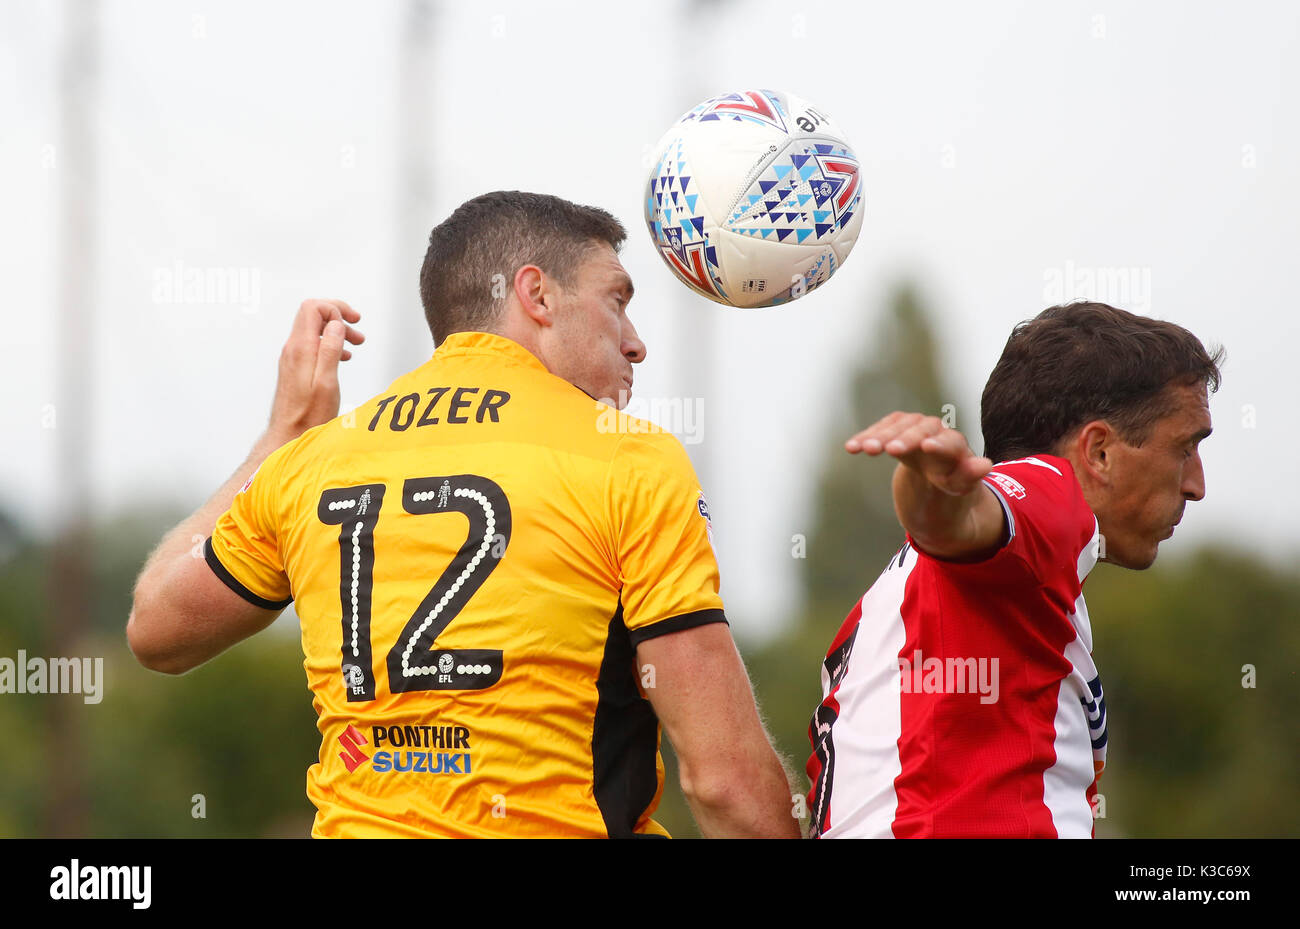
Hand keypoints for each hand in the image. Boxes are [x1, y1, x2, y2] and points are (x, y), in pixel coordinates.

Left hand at [266, 299, 364, 442]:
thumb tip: (335, 325)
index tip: (352, 321)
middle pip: (312, 315)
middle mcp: (292, 350)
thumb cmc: (308, 417)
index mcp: (301, 349)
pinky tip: (342, 357)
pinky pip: (312, 344)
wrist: (288, 435)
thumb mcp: (326, 383)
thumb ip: (329, 350)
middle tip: (357, 329)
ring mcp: (292, 358)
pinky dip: (329, 343)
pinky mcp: (294, 367)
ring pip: (313, 330)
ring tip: (355, 344)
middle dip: (337, 316)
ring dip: (335, 331)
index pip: (313, 308)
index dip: (335, 308)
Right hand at [845, 412, 992, 496]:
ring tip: (862, 449)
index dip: (939, 444)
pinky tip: (851, 447)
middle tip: (888, 450)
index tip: (926, 447)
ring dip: (880, 435)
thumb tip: (986, 465)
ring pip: (898, 425)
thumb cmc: (950, 481)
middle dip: (905, 438)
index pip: (950, 441)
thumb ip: (969, 475)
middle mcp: (935, 431)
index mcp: (956, 446)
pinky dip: (866, 437)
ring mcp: (914, 428)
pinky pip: (881, 429)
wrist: (935, 473)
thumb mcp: (960, 485)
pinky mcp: (895, 429)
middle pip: (921, 429)